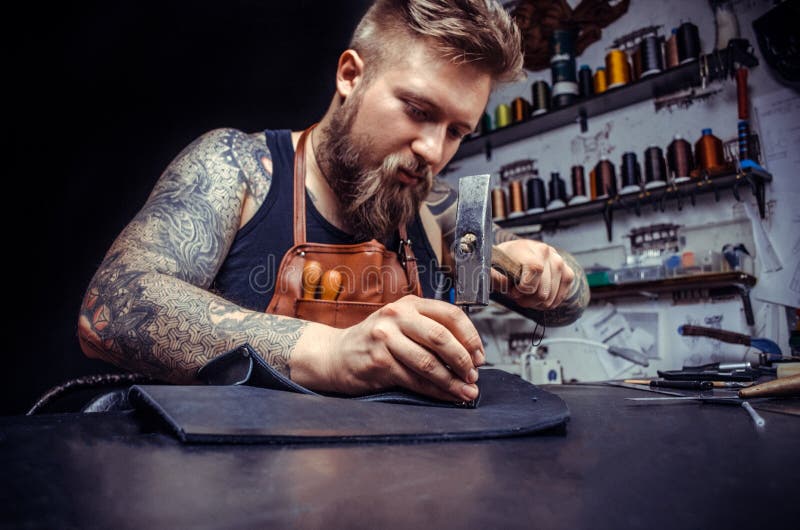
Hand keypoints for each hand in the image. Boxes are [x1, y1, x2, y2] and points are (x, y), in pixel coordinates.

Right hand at [293, 295, 483, 401]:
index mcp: (409, 304)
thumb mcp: (400, 323)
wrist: (335, 354)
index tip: (480, 355)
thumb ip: (429, 328)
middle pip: (442, 337)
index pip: (450, 314)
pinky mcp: (379, 362)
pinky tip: (448, 396)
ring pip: (429, 362)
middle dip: (464, 360)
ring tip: (467, 391)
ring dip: (453, 381)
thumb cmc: (374, 341)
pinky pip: (415, 380)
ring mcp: (386, 338)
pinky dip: (436, 391)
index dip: (471, 336)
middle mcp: (397, 317)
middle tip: (474, 375)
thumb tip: (469, 351)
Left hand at [491, 239, 574, 309]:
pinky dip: (547, 303)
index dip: (524, 287)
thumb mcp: (491, 270)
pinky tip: (536, 297)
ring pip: (551, 297)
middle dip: (527, 299)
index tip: (513, 291)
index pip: (535, 269)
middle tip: (516, 294)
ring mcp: (559, 262)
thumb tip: (504, 283)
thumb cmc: (502, 264)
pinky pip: (560, 297)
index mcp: (526, 248)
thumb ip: (494, 278)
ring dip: (535, 302)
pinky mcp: (567, 273)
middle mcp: (547, 252)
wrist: (514, 255)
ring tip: (525, 295)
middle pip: (543, 289)